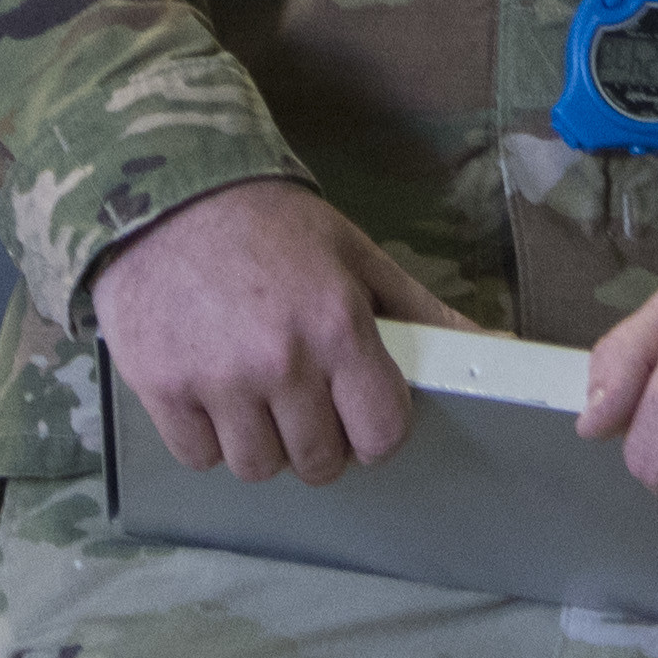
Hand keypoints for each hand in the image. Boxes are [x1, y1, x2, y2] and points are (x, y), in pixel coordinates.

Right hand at [89, 179, 447, 486]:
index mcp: (337, 325)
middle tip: (302, 398)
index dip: (375, 431)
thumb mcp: (354, 254)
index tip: (358, 414)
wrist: (162, 191)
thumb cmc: (267, 223)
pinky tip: (210, 391)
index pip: (381, 434)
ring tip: (253, 394)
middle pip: (319, 462)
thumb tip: (495, 348)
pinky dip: (207, 438)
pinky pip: (199, 457)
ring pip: (258, 467)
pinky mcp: (162, 388)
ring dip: (262, 443)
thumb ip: (419, 312)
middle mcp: (281, 360)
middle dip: (319, 439)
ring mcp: (217, 379)